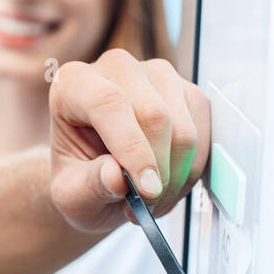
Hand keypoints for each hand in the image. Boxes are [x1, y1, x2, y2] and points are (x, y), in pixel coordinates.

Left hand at [48, 50, 210, 231]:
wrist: (99, 178)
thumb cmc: (79, 181)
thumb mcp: (70, 196)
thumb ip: (88, 187)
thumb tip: (116, 176)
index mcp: (73, 83)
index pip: (109, 103)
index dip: (132, 149)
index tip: (146, 190)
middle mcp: (116, 68)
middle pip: (154, 115)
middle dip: (158, 171)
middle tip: (147, 205)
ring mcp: (156, 74)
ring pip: (183, 127)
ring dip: (176, 176)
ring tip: (153, 200)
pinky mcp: (187, 91)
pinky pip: (203, 132)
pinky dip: (191, 169)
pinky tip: (169, 185)